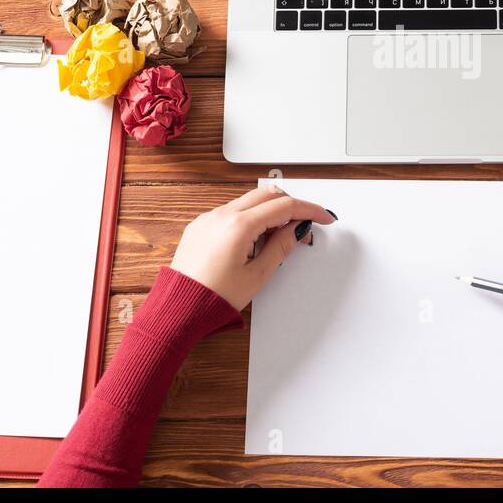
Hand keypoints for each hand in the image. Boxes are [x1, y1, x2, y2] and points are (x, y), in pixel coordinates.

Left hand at [170, 185, 335, 309]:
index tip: (323, 217)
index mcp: (238, 226)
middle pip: (267, 194)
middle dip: (290, 205)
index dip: (309, 210)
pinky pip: (232, 211)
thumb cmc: (214, 297)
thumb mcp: (257, 275)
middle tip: (304, 225)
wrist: (179, 308)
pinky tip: (256, 239)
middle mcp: (221, 215)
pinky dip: (250, 217)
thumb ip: (281, 246)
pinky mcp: (200, 225)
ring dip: (270, 211)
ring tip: (278, 239)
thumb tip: (298, 229)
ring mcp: (209, 218)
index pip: (284, 206)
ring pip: (249, 200)